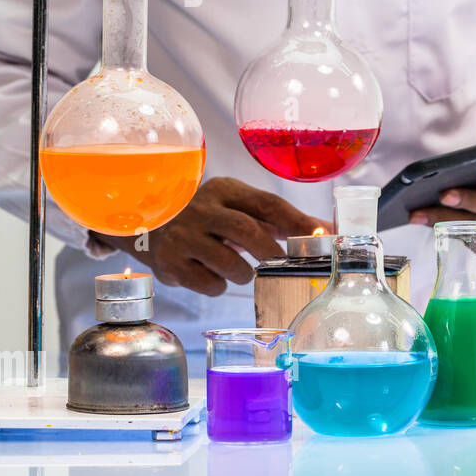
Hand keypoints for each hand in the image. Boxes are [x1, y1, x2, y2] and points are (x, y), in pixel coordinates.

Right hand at [92, 176, 329, 296]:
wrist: (147, 224)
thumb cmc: (210, 218)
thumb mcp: (239, 207)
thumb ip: (281, 220)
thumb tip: (327, 233)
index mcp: (225, 190)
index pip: (268, 203)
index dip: (298, 222)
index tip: (321, 238)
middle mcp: (201, 210)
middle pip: (247, 230)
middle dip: (270, 251)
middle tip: (277, 261)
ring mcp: (183, 238)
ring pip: (229, 263)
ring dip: (244, 273)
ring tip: (239, 268)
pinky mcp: (170, 264)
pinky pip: (209, 284)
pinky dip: (220, 285)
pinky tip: (212, 274)